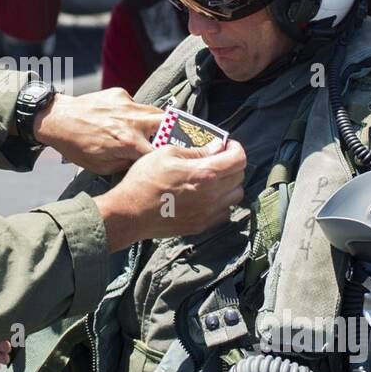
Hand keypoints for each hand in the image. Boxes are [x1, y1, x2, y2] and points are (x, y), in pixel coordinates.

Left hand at [32, 89, 161, 174]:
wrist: (59, 120)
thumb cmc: (77, 146)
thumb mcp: (103, 167)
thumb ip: (127, 164)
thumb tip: (141, 162)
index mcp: (130, 142)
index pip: (160, 151)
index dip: (167, 156)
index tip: (169, 160)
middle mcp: (133, 121)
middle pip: (168, 124)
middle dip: (174, 132)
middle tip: (171, 141)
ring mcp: (127, 104)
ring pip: (155, 111)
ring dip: (157, 122)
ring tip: (150, 131)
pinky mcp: (120, 94)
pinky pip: (136, 104)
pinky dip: (135, 113)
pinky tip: (122, 119)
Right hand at [94, 141, 246, 251]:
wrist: (130, 213)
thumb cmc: (144, 180)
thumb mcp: (167, 153)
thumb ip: (196, 151)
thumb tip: (217, 147)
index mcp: (205, 172)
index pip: (239, 159)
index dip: (236, 148)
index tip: (226, 146)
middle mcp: (212, 194)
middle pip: (240, 177)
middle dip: (232, 165)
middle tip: (217, 160)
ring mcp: (208, 213)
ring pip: (235, 196)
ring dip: (229, 185)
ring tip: (213, 180)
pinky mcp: (201, 225)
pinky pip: (224, 213)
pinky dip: (221, 203)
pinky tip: (206, 197)